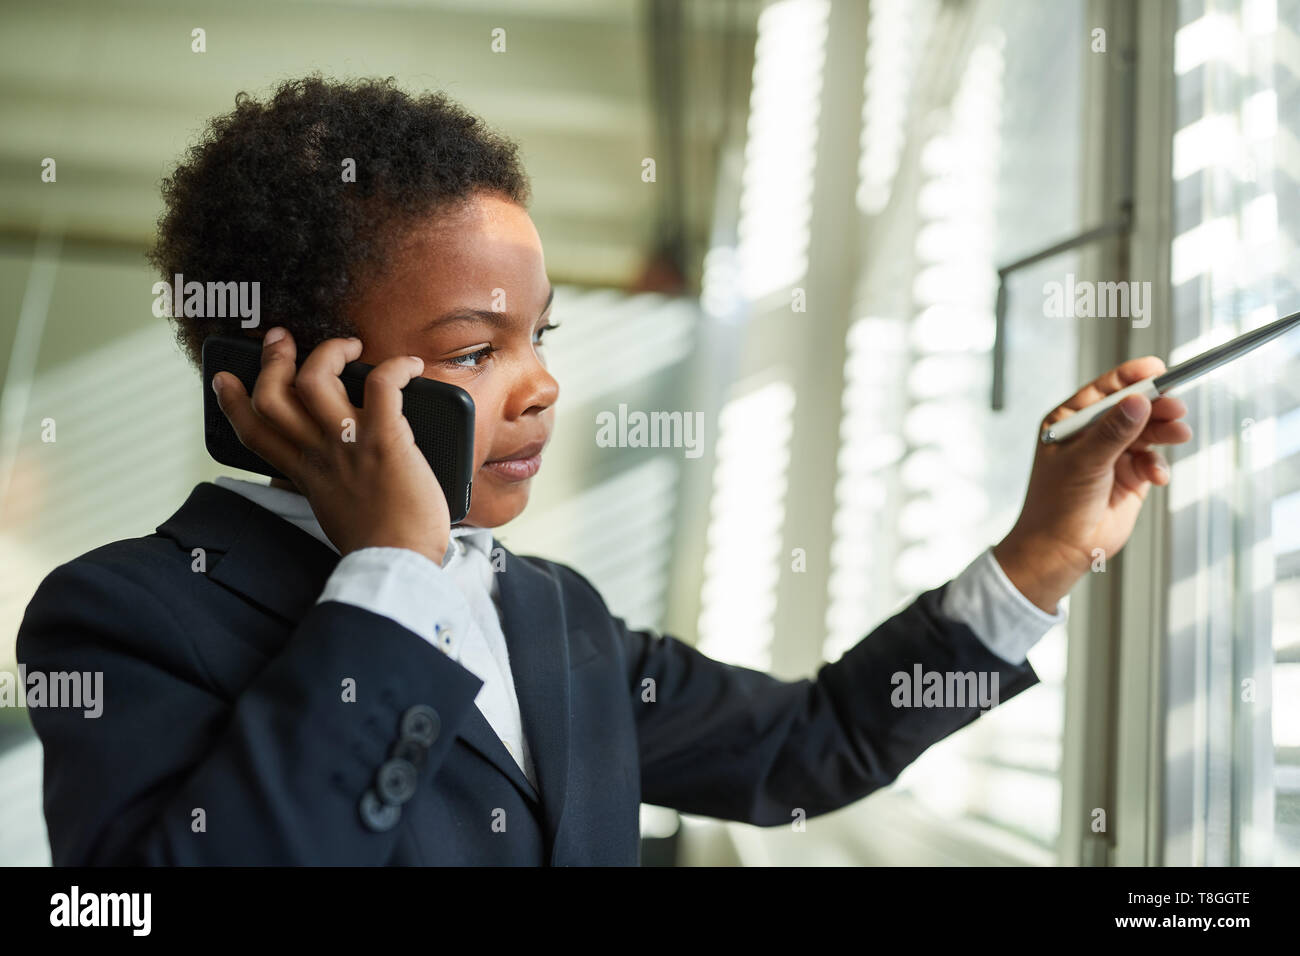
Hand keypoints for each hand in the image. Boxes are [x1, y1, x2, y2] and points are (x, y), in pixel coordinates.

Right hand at [211, 327, 451, 565]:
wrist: (398, 565)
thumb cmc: (379, 543)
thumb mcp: (333, 512)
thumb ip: (325, 485)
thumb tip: (332, 472)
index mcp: (305, 473)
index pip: (254, 433)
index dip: (232, 402)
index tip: (225, 379)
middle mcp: (319, 454)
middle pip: (272, 396)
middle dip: (273, 359)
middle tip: (285, 339)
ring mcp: (348, 444)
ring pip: (314, 378)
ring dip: (329, 351)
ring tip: (350, 346)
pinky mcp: (384, 439)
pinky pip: (382, 385)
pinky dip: (396, 367)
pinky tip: (410, 366)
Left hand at [993, 356, 1192, 612]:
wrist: (1060, 551)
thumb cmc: (1057, 504)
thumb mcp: (1085, 462)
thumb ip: (1114, 431)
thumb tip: (1139, 399)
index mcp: (1069, 421)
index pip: (1104, 390)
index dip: (1131, 377)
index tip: (1157, 369)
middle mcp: (1091, 434)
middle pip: (1132, 409)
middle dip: (1156, 407)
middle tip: (1177, 409)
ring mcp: (1112, 455)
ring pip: (1146, 432)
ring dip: (1164, 432)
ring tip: (1180, 434)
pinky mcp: (1129, 477)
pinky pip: (1152, 460)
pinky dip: (1158, 465)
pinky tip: (1157, 476)